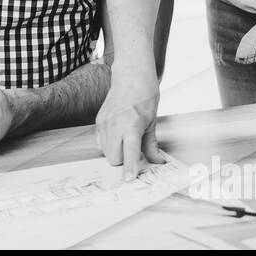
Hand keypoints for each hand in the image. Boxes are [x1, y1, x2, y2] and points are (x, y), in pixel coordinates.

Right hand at [96, 65, 164, 181]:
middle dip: (123, 160)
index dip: (130, 168)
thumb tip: (157, 162)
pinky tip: (117, 133)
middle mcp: (115, 125)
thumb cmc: (144, 96)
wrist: (130, 76)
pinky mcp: (98, 122)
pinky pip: (100, 143)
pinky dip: (108, 144)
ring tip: (125, 137)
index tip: (129, 179)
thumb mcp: (152, 122)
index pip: (130, 153)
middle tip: (133, 148)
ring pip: (105, 152)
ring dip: (115, 152)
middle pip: (114, 159)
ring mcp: (104, 123)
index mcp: (131, 125)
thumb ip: (151, 145)